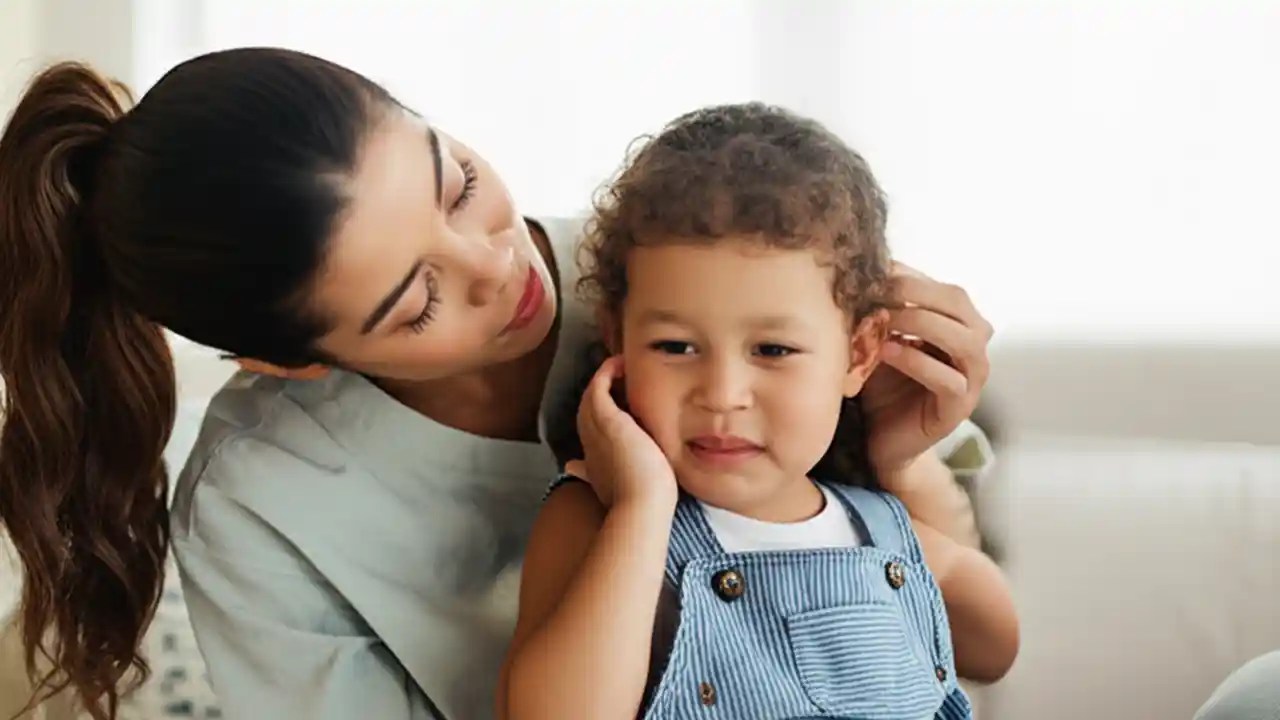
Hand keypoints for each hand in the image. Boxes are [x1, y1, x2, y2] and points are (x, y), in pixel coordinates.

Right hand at [575, 356, 676, 507]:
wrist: (642, 504)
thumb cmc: (646, 502)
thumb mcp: (633, 487)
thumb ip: (624, 478)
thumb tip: (596, 477)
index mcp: (597, 462)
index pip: (595, 433)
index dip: (606, 416)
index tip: (622, 403)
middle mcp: (590, 443)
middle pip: (590, 409)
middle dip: (604, 393)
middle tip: (622, 378)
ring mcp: (593, 430)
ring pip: (591, 396)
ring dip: (605, 379)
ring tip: (622, 368)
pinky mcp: (604, 418)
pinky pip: (597, 385)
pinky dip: (606, 372)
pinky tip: (621, 364)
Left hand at [862, 263, 992, 472]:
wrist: (881, 439)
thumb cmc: (881, 384)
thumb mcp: (880, 340)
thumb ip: (882, 312)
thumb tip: (861, 273)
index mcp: (959, 328)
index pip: (946, 290)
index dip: (913, 275)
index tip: (877, 268)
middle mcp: (972, 349)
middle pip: (960, 307)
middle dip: (919, 291)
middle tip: (881, 288)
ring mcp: (971, 380)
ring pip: (964, 341)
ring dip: (923, 323)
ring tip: (886, 318)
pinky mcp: (959, 409)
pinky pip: (948, 381)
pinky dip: (918, 362)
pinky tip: (888, 351)